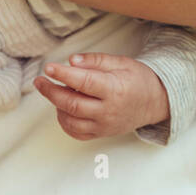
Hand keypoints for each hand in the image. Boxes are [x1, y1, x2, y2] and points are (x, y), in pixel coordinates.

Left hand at [33, 53, 170, 140]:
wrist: (156, 102)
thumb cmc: (138, 79)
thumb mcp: (121, 62)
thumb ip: (95, 61)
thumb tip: (72, 61)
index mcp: (115, 89)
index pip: (84, 82)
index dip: (63, 75)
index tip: (49, 67)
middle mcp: (108, 110)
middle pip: (72, 104)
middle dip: (51, 92)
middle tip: (40, 81)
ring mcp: (104, 125)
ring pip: (71, 120)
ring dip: (56, 106)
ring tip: (54, 92)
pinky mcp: (102, 133)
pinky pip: (77, 133)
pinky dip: (64, 122)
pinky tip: (62, 108)